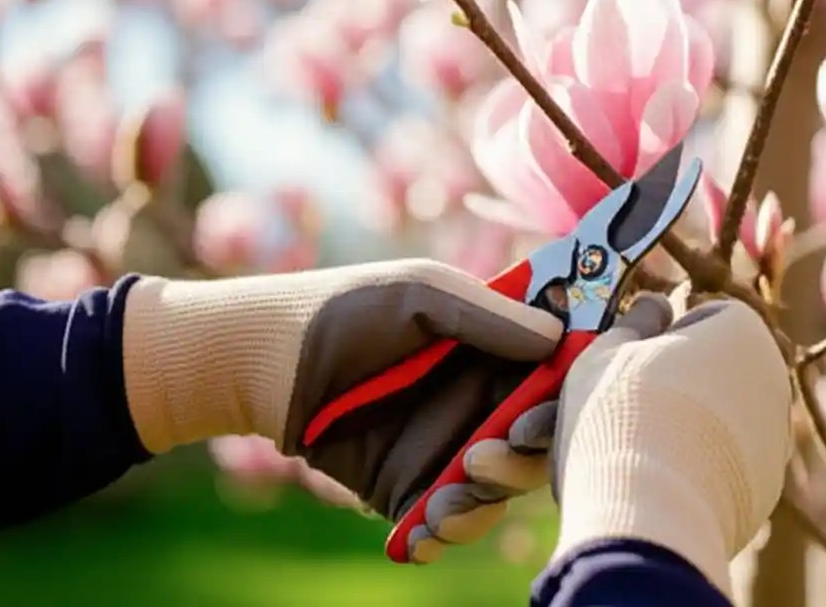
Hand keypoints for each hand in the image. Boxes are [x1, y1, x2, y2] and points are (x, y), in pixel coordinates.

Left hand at [121, 259, 563, 560]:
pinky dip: (445, 531)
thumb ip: (490, 318)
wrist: (264, 358)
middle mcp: (480, 404)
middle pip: (534, 445)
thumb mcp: (424, 294)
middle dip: (523, 458)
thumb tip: (559, 339)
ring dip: (484, 499)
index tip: (546, 410)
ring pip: (497, 489)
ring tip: (448, 495)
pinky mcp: (412, 489)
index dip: (562, 401)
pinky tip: (425, 528)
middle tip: (490, 452)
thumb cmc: (348, 308)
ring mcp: (448, 449)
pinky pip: (447, 520)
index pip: (553, 383)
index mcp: (495, 354)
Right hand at [549, 295, 792, 596]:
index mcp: (744, 330)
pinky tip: (660, 484)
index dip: (663, 335)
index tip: (631, 360)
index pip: (704, 315)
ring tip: (637, 449)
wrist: (650, 515)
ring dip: (689, 426)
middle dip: (679, 381)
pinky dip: (700, 470)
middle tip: (627, 405)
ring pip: (723, 419)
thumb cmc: (621, 413)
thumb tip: (653, 305)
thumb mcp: (608, 350)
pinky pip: (727, 467)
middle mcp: (774, 379)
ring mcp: (775, 439)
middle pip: (717, 368)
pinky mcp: (766, 491)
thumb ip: (635, 320)